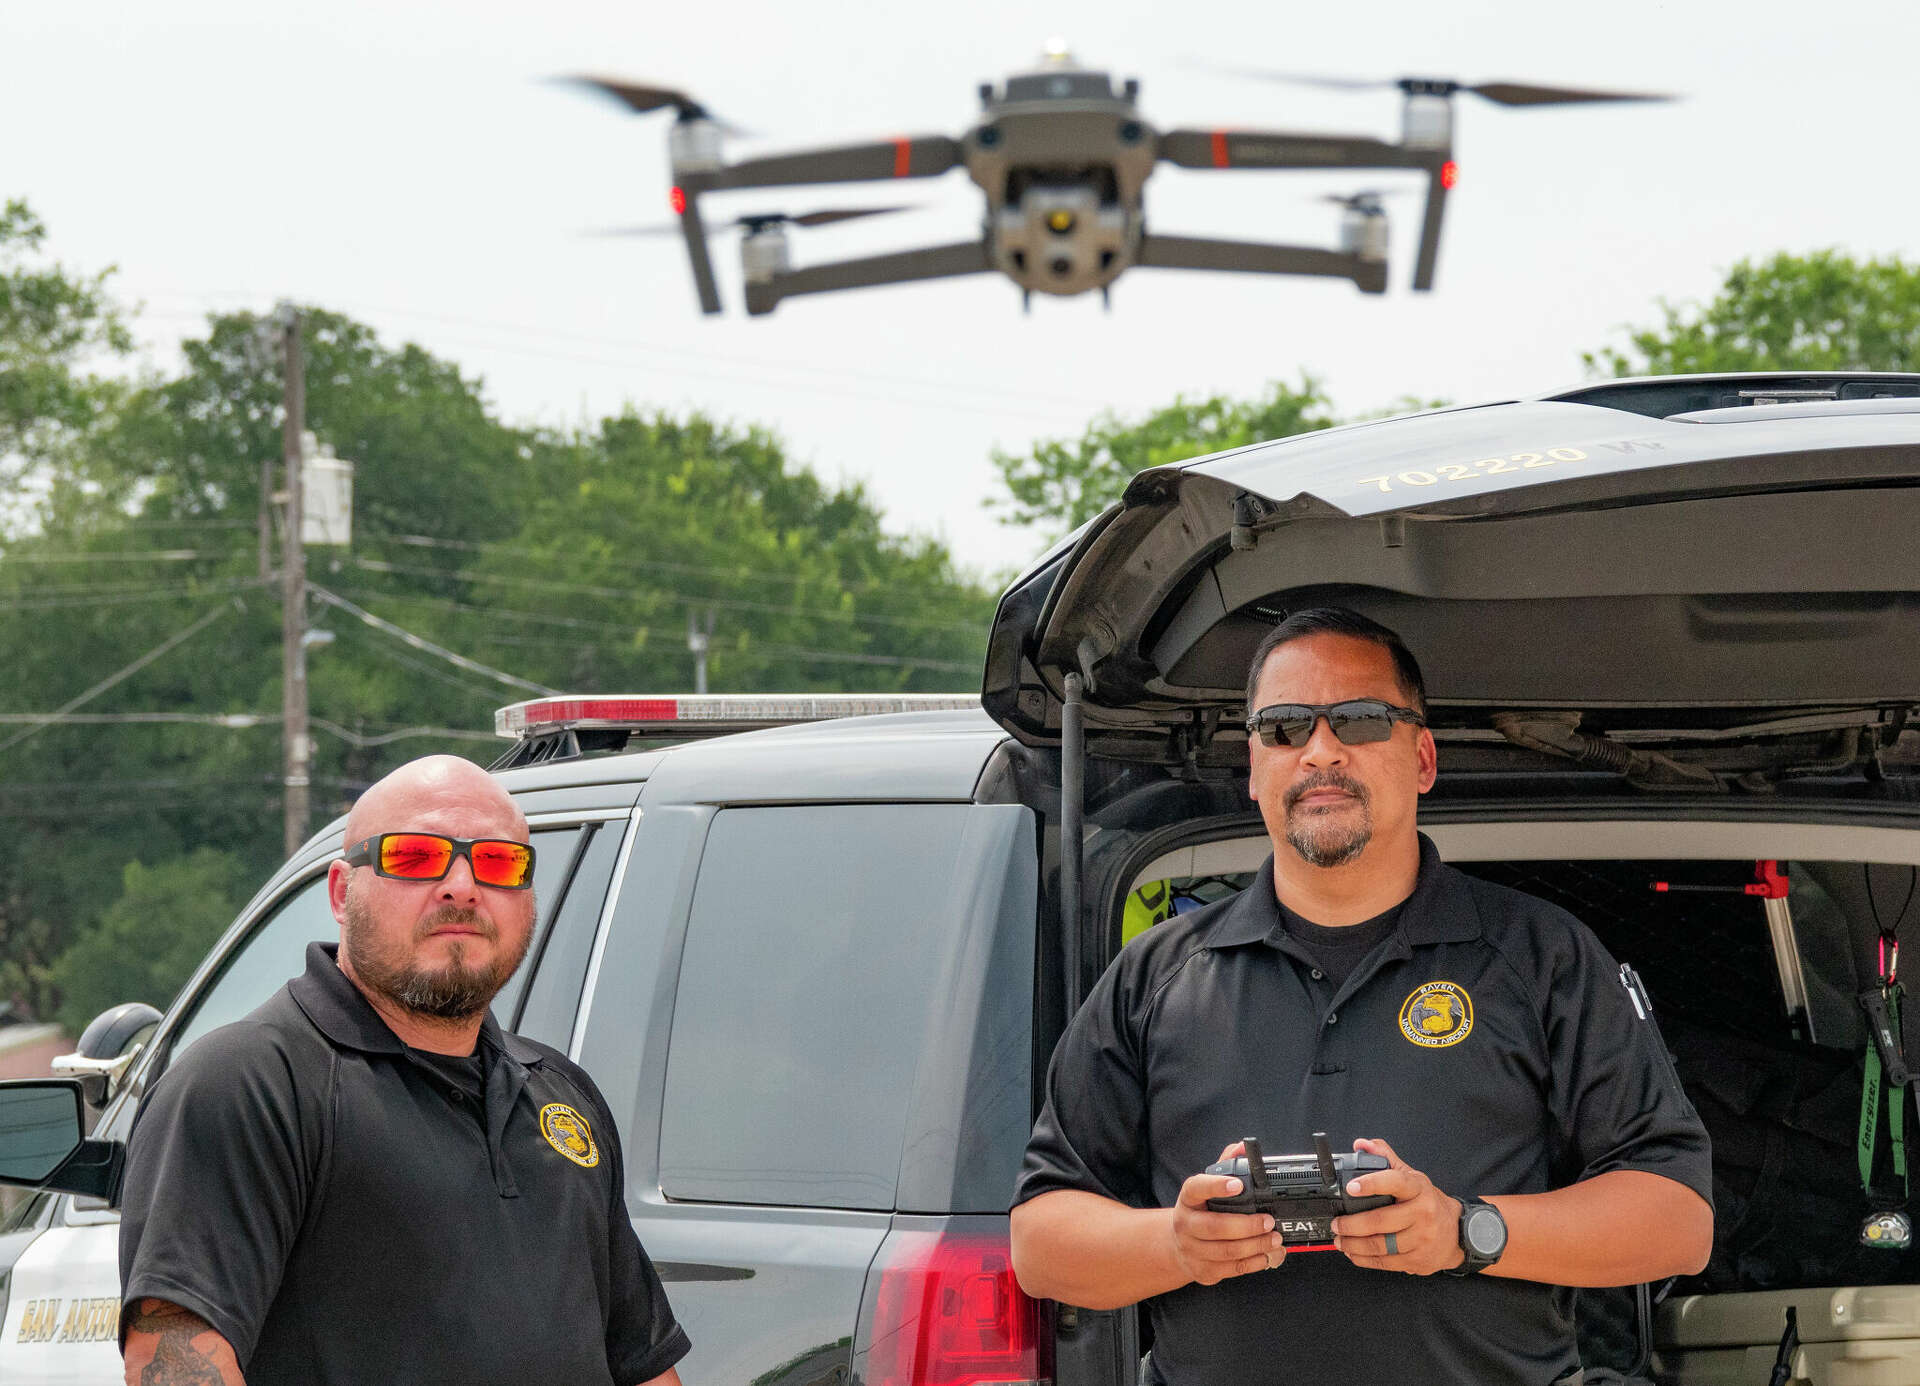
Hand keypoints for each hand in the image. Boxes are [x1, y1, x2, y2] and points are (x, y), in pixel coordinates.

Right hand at [1169, 1141, 1288, 1285]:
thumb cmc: (1200, 1211)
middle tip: (1269, 1220)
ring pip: (1228, 1251)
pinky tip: (1267, 1254)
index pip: (1197, 1188)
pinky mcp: (1204, 1271)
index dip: (1217, 1186)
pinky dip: (1255, 1262)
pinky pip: (1233, 1268)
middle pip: (1216, 1227)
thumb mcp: (1207, 1187)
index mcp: (1188, 1198)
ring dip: (1257, 1245)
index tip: (1238, 1184)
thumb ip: (1226, 1165)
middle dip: (1248, 1225)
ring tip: (1275, 1238)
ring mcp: (1192, 1250)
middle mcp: (1186, 1224)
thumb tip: (1243, 1147)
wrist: (1179, 1246)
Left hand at [1330, 1137, 1466, 1275]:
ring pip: (1380, 1245)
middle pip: (1380, 1220)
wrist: (1457, 1233)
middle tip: (1336, 1224)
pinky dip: (1364, 1259)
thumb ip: (1385, 1158)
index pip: (1394, 1182)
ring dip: (1354, 1244)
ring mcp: (1421, 1239)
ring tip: (1340, 1239)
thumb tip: (1361, 1144)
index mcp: (1418, 1188)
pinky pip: (1385, 1262)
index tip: (1351, 1186)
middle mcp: (1422, 1213)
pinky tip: (1353, 1253)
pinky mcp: (1418, 1260)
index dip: (1371, 1184)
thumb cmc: (1429, 1202)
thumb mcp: (1411, 1176)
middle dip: (1351, 1224)